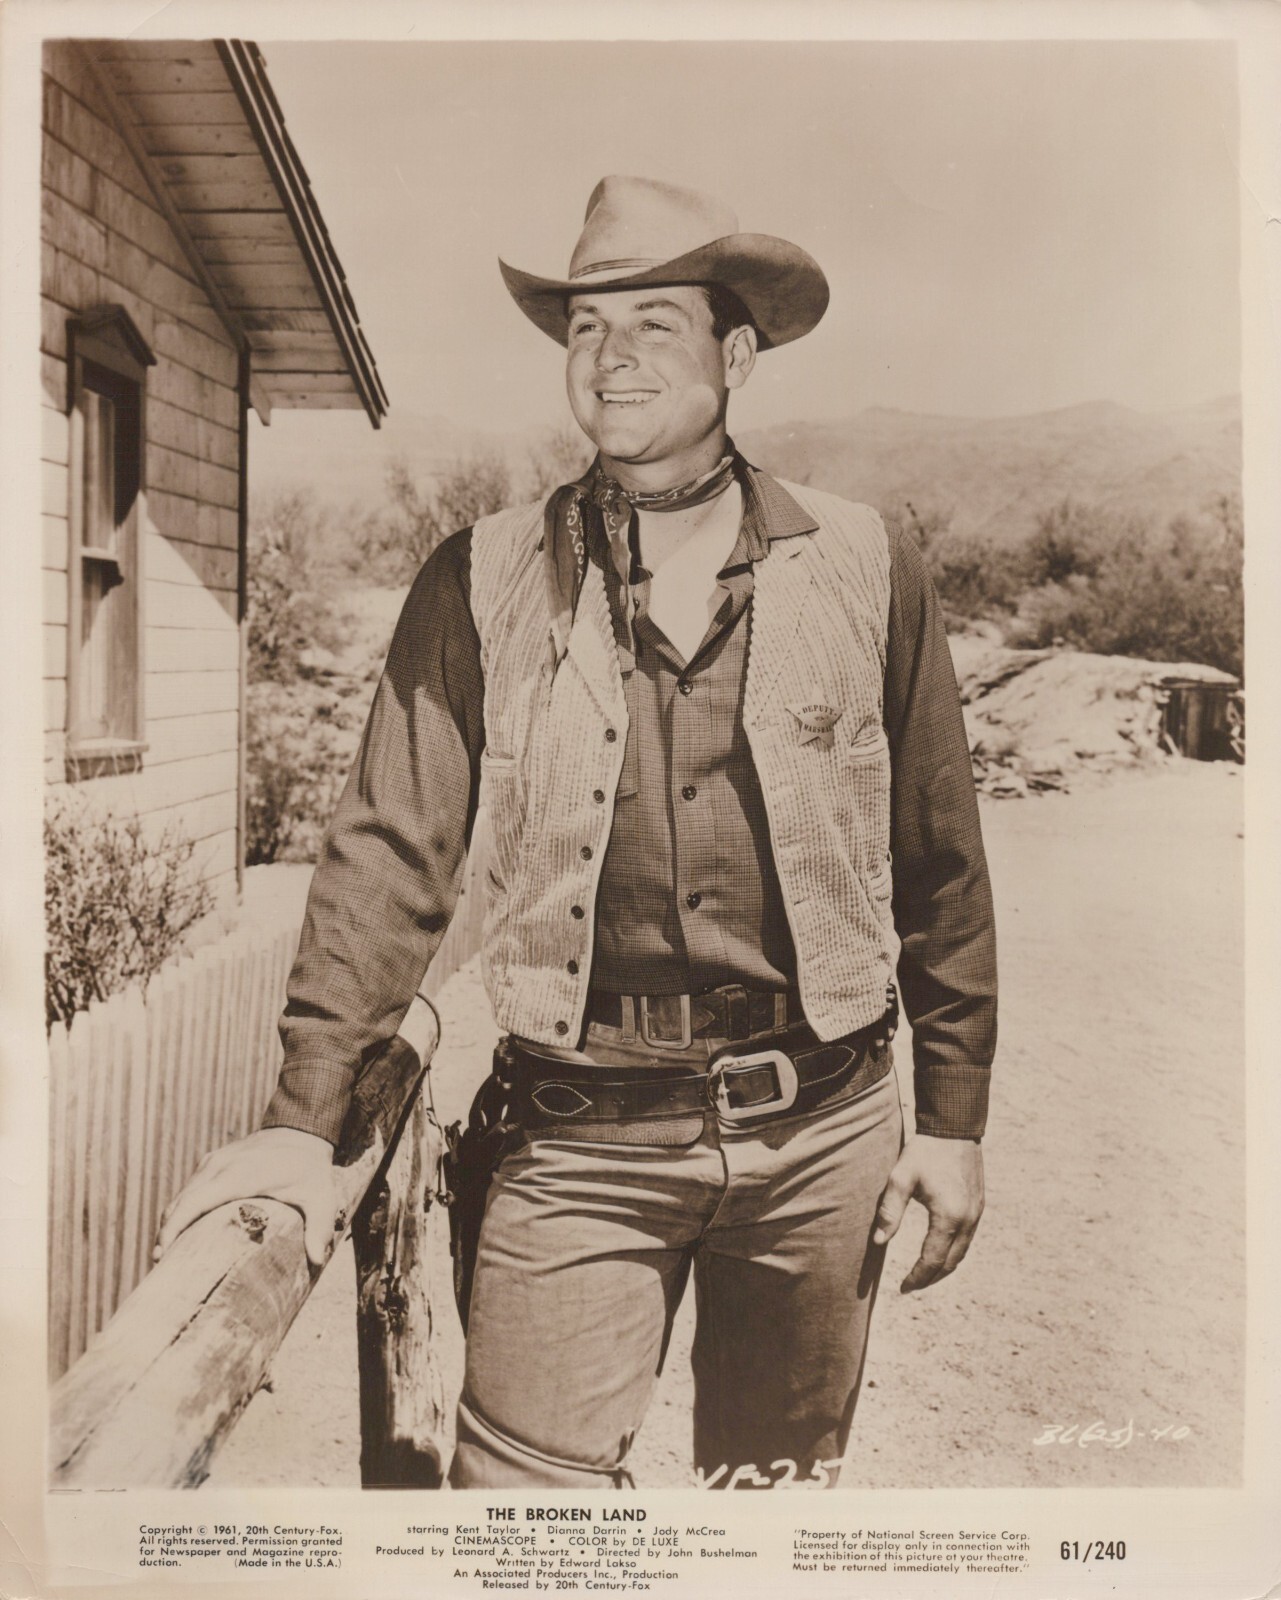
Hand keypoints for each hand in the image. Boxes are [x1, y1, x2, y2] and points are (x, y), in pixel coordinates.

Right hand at [155, 1127, 338, 1268]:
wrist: (301, 1129)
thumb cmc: (309, 1168)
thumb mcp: (320, 1196)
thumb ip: (319, 1227)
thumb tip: (318, 1259)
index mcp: (238, 1176)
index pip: (193, 1204)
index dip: (173, 1229)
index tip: (162, 1255)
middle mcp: (218, 1167)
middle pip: (179, 1204)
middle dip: (166, 1234)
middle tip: (160, 1266)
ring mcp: (212, 1162)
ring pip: (181, 1196)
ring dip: (171, 1223)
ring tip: (168, 1256)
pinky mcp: (212, 1162)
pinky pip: (190, 1189)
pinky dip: (181, 1210)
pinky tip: (182, 1232)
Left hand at [872, 1134, 983, 1292]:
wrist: (954, 1127)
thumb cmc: (925, 1151)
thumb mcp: (901, 1178)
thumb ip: (890, 1211)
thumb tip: (878, 1241)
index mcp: (948, 1217)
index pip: (932, 1260)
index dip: (917, 1277)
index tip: (903, 1288)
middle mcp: (968, 1220)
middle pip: (951, 1263)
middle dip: (931, 1278)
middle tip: (911, 1286)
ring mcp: (977, 1213)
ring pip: (962, 1253)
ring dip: (944, 1267)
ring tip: (924, 1274)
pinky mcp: (979, 1205)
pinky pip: (968, 1239)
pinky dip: (954, 1252)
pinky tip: (940, 1250)